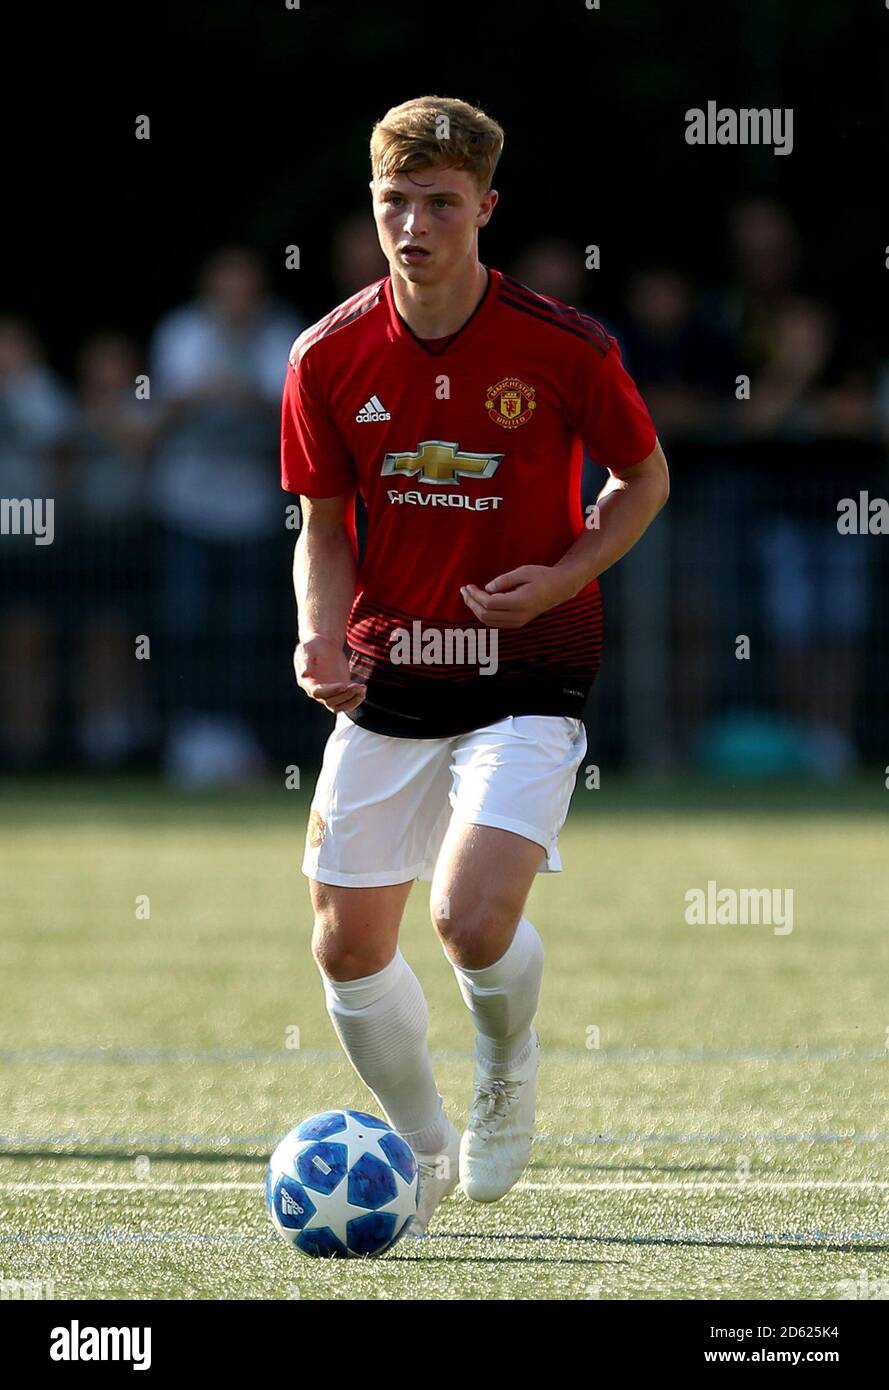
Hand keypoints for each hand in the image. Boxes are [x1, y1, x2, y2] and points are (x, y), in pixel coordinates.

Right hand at [294, 635, 366, 712]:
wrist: (323, 646)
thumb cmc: (314, 646)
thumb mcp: (307, 650)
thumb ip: (306, 662)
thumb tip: (304, 674)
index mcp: (307, 683)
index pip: (317, 692)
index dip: (331, 691)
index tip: (343, 685)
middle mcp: (318, 692)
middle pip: (330, 702)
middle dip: (345, 695)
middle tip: (357, 686)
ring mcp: (329, 693)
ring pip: (340, 706)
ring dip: (352, 700)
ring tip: (362, 689)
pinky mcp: (340, 691)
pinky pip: (347, 702)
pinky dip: (356, 699)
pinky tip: (363, 690)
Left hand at [460, 565, 574, 628]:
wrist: (558, 589)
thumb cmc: (541, 576)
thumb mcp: (524, 571)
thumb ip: (504, 580)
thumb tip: (487, 588)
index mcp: (520, 602)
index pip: (490, 603)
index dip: (476, 596)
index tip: (468, 585)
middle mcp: (518, 616)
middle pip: (486, 615)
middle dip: (471, 603)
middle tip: (464, 590)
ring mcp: (518, 622)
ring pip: (489, 621)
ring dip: (476, 609)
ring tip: (468, 596)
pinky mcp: (517, 623)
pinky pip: (495, 622)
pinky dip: (484, 613)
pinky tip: (479, 602)